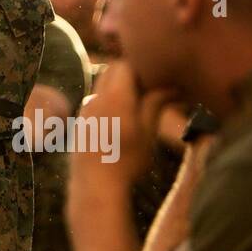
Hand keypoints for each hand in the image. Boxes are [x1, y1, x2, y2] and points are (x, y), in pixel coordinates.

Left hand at [69, 60, 177, 193]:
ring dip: (118, 89)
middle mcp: (95, 98)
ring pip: (102, 86)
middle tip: (149, 90)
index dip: (140, 67)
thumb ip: (155, 105)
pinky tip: (119, 123)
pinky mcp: (80, 121)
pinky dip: (108, 103)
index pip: (124, 64)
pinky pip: (94, 101)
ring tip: (136, 108)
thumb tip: (172, 86)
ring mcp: (84, 109)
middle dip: (129, 75)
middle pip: (111, 71)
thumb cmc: (127, 161)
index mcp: (115, 96)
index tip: (155, 78)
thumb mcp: (148, 133)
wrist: (95, 185)